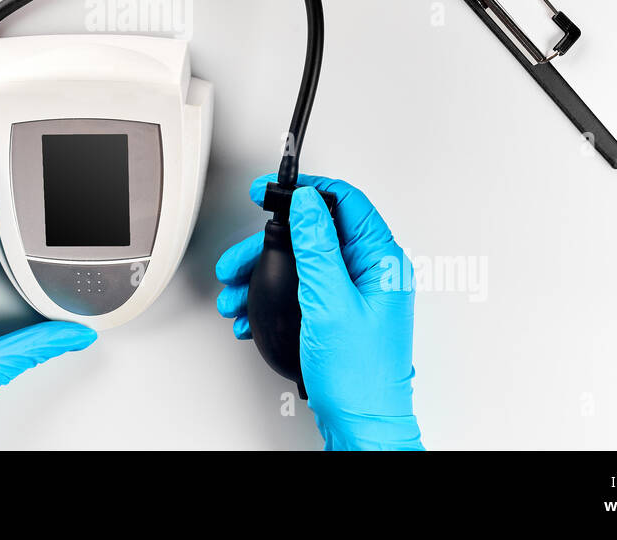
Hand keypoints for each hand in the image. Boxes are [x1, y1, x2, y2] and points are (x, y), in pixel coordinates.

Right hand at [215, 173, 422, 450]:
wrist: (362, 426)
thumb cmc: (359, 376)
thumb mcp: (329, 302)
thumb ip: (317, 247)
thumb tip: (308, 203)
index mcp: (381, 261)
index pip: (346, 203)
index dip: (308, 192)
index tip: (276, 191)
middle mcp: (372, 273)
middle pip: (315, 234)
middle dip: (269, 245)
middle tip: (240, 256)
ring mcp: (356, 294)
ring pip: (302, 264)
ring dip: (264, 274)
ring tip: (236, 290)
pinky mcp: (340, 314)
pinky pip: (302, 291)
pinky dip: (273, 298)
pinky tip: (251, 312)